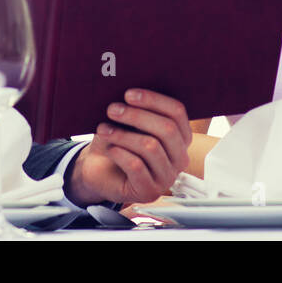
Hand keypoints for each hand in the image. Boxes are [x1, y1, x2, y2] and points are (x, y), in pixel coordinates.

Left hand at [67, 89, 191, 206]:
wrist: (100, 171)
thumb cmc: (118, 142)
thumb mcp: (128, 122)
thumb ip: (136, 108)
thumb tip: (131, 91)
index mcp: (181, 136)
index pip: (177, 113)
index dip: (154, 100)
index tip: (129, 94)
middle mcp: (180, 157)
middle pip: (167, 129)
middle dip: (136, 115)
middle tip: (113, 109)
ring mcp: (167, 177)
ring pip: (151, 146)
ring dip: (123, 134)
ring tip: (104, 128)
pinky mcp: (150, 191)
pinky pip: (137, 166)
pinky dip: (120, 153)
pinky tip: (110, 148)